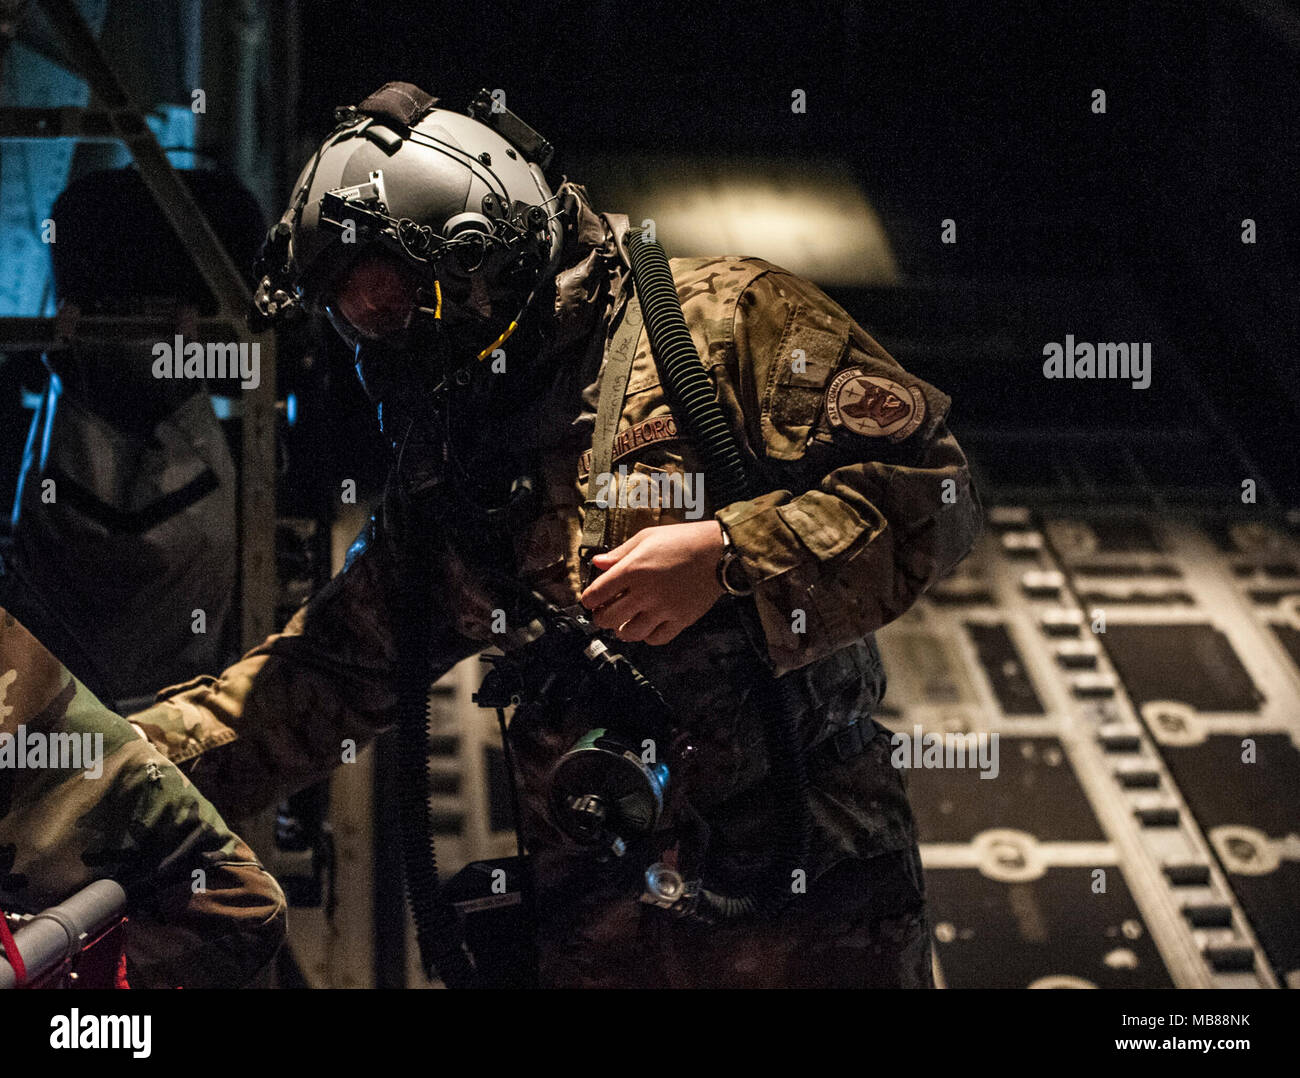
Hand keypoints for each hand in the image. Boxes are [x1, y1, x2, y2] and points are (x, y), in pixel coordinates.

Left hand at [580, 521, 724, 644]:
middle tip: (603, 614)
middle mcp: (645, 592)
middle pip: (608, 618)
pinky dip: (647, 637)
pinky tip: (647, 627)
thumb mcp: (647, 537)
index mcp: (633, 569)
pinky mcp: (680, 620)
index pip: (596, 593)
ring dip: (622, 630)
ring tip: (623, 624)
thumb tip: (598, 563)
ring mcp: (663, 609)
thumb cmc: (684, 540)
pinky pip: (656, 639)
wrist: (718, 551)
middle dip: (600, 618)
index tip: (590, 600)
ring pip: (630, 633)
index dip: (588, 600)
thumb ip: (620, 553)